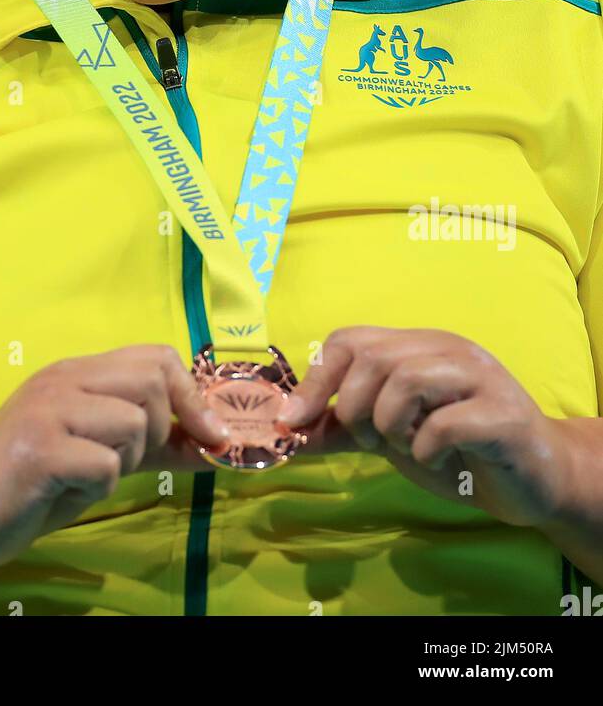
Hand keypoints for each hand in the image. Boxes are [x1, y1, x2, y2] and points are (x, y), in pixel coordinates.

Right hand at [0, 345, 230, 571]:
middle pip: (153, 381)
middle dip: (156, 430)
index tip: (209, 435)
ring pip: (133, 424)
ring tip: (83, 475)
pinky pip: (106, 467)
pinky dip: (96, 489)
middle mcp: (64, 379)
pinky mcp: (40, 449)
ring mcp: (49, 409)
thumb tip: (219, 442)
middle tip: (125, 460)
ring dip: (122, 464)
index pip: (157, 356)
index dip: (192, 396)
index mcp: (79, 372)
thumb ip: (155, 442)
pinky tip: (63, 490)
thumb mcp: (101, 454)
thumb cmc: (33, 483)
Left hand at [280, 326, 570, 527]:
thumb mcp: (388, 437)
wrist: (534, 479)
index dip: (316, 379)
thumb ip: (339, 429)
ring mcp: (479, 376)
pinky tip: (443, 461)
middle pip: (373, 358)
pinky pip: (445, 423)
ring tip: (411, 449)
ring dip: (393, 427)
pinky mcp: (503, 413)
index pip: (349, 339)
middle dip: (356, 410)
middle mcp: (445, 349)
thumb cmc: (456, 451)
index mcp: (415, 346)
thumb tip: (283, 429)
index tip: (296, 420)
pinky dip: (428, 450)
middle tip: (375, 442)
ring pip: (407, 380)